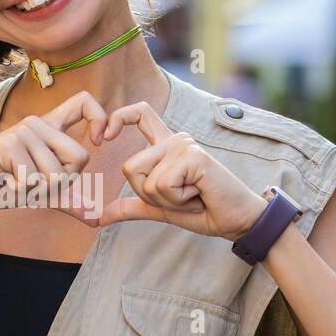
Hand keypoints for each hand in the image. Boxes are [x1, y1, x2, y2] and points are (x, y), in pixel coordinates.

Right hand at [0, 90, 109, 222]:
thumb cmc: (1, 185)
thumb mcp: (41, 193)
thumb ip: (69, 200)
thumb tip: (97, 219)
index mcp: (49, 127)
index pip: (84, 103)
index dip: (100, 119)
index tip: (101, 141)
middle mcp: (38, 123)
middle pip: (80, 158)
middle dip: (62, 184)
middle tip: (35, 183)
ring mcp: (23, 131)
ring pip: (57, 175)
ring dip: (37, 191)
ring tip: (15, 182)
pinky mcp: (10, 144)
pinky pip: (34, 181)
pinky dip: (20, 192)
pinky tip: (3, 182)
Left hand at [94, 101, 270, 239]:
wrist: (235, 221)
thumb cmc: (203, 210)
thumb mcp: (160, 208)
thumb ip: (132, 207)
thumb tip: (100, 216)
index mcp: (166, 146)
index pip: (140, 114)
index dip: (118, 118)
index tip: (103, 138)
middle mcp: (175, 140)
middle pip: (130, 168)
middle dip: (150, 195)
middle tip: (181, 196)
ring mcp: (184, 145)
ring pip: (146, 180)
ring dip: (167, 200)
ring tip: (192, 195)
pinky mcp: (193, 155)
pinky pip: (163, 185)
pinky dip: (178, 200)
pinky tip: (199, 194)